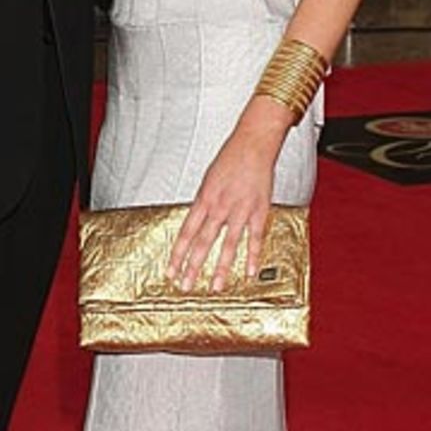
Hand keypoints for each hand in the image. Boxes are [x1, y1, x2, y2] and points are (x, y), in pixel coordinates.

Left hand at [168, 106, 285, 289]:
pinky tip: (247, 272)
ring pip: (227, 245)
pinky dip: (251, 257)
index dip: (177, 254)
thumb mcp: (208, 179)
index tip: (170, 270)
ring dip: (220, 268)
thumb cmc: (231, 158)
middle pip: (202, 243)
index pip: (186, 233)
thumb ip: (203, 203)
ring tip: (215, 287)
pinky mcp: (259, 210)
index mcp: (204, 199)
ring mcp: (240, 210)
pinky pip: (254, 238)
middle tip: (185, 285)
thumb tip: (196, 222)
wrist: (253, 143)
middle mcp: (219, 207)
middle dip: (192, 267)